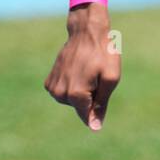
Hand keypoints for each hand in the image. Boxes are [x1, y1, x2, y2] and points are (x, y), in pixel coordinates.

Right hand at [44, 5, 119, 130]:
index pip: (87, 117)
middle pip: (80, 108)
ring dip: (81, 92)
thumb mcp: (111, 78)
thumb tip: (95, 127)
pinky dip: (71, 86)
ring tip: (87, 72)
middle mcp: (60, 94)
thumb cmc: (103, 54)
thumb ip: (102, 104)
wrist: (86, 32)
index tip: (100, 88)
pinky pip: (63, 94)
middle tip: (95, 76)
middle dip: (90, 97)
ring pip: (71, 102)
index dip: (97, 109)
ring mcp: (52, 88)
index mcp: (76, 94)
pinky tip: (77, 71)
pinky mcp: (49, 82)